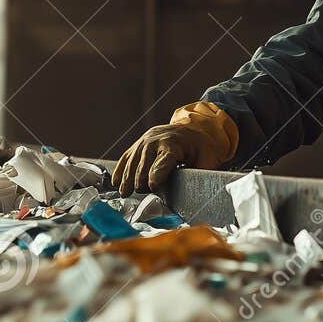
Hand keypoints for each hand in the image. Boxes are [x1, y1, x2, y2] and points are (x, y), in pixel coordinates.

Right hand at [114, 103, 236, 192]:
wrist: (192, 129)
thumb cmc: (201, 147)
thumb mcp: (206, 160)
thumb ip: (198, 175)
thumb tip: (191, 192)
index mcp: (174, 144)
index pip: (164, 160)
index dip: (158, 173)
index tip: (152, 186)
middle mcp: (157, 139)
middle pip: (145, 161)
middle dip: (141, 177)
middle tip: (139, 192)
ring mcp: (146, 140)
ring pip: (133, 159)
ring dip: (127, 177)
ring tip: (124, 192)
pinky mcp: (139, 144)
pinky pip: (127, 156)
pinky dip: (121, 169)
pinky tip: (116, 182)